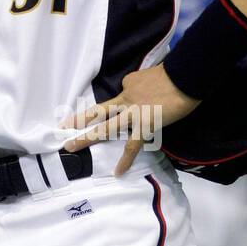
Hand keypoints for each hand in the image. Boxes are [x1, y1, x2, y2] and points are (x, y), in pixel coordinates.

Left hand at [58, 63, 200, 175]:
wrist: (184, 77)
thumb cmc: (175, 74)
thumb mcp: (155, 74)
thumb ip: (146, 85)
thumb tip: (148, 92)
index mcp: (128, 86)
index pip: (120, 96)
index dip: (127, 100)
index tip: (139, 101)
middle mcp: (125, 99)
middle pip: (98, 110)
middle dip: (79, 119)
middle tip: (62, 127)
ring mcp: (132, 113)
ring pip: (105, 127)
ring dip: (87, 137)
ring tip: (70, 147)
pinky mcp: (144, 126)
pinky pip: (132, 146)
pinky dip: (125, 160)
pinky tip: (118, 172)